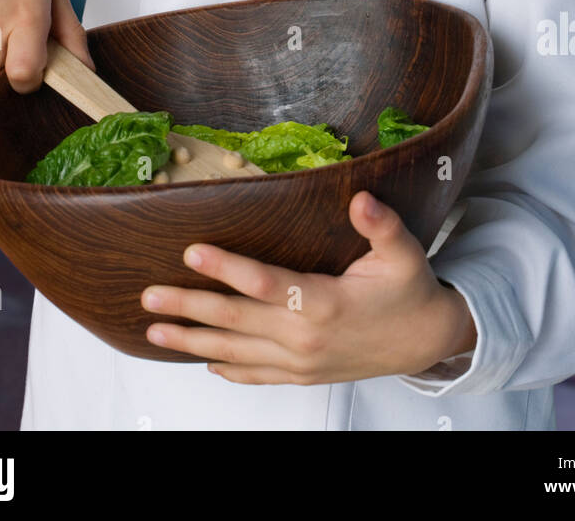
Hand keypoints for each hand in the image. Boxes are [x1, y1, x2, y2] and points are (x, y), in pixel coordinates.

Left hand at [140, 190, 476, 384]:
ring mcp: (301, 362)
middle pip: (236, 321)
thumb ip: (381, 224)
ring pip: (235, 351)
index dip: (226, 267)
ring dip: (192, 340)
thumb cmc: (410, 291)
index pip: (265, 283)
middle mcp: (305, 338)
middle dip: (189, 306)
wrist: (426, 341)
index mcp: (324, 303)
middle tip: (148, 295)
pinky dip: (227, 368)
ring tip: (154, 329)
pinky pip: (256, 374)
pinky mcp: (303, 375)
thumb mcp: (404, 252)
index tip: (191, 252)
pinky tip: (203, 361)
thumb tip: (361, 198)